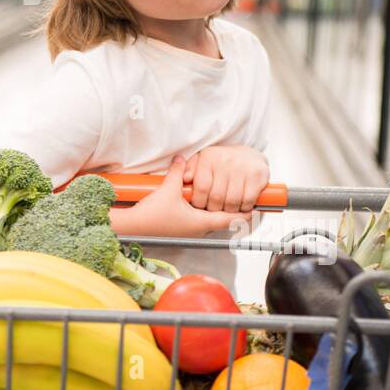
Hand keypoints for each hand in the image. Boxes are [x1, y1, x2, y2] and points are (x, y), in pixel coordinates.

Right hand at [109, 155, 249, 237]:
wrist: (133, 227)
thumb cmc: (152, 215)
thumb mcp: (167, 189)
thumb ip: (177, 172)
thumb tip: (181, 158)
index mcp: (201, 223)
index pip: (231, 220)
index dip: (245, 214)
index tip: (256, 208)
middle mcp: (198, 229)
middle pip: (222, 220)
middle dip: (232, 209)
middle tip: (241, 198)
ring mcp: (189, 231)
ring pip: (210, 220)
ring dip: (216, 210)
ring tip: (223, 198)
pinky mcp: (180, 229)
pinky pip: (198, 219)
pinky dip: (203, 211)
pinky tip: (197, 201)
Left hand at [182, 145, 269, 214]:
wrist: (250, 157)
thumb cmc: (221, 163)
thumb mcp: (202, 161)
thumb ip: (190, 169)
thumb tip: (184, 178)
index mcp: (208, 157)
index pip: (201, 188)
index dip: (200, 202)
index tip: (200, 207)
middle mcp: (225, 161)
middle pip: (216, 198)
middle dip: (213, 209)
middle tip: (213, 211)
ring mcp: (242, 169)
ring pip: (232, 202)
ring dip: (228, 211)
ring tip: (225, 210)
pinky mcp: (256, 176)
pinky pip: (247, 201)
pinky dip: (243, 208)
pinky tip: (239, 206)